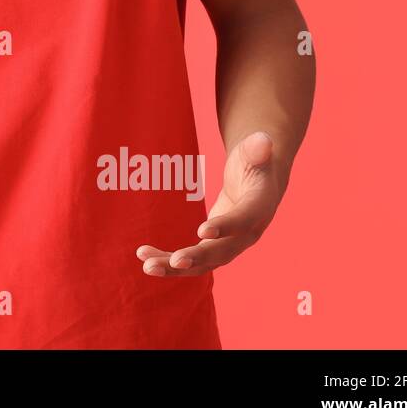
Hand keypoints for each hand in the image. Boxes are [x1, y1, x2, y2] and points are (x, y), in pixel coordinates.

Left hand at [135, 131, 284, 276]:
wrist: (258, 182)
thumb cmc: (255, 162)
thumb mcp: (257, 152)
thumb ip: (257, 149)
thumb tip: (263, 141)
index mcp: (259, 209)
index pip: (243, 220)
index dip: (225, 226)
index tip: (202, 231)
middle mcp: (246, 234)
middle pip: (222, 251)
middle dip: (198, 257)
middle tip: (175, 261)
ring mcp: (229, 244)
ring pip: (203, 263)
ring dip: (175, 267)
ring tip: (148, 266)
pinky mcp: (213, 247)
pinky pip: (191, 259)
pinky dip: (167, 259)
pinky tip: (143, 254)